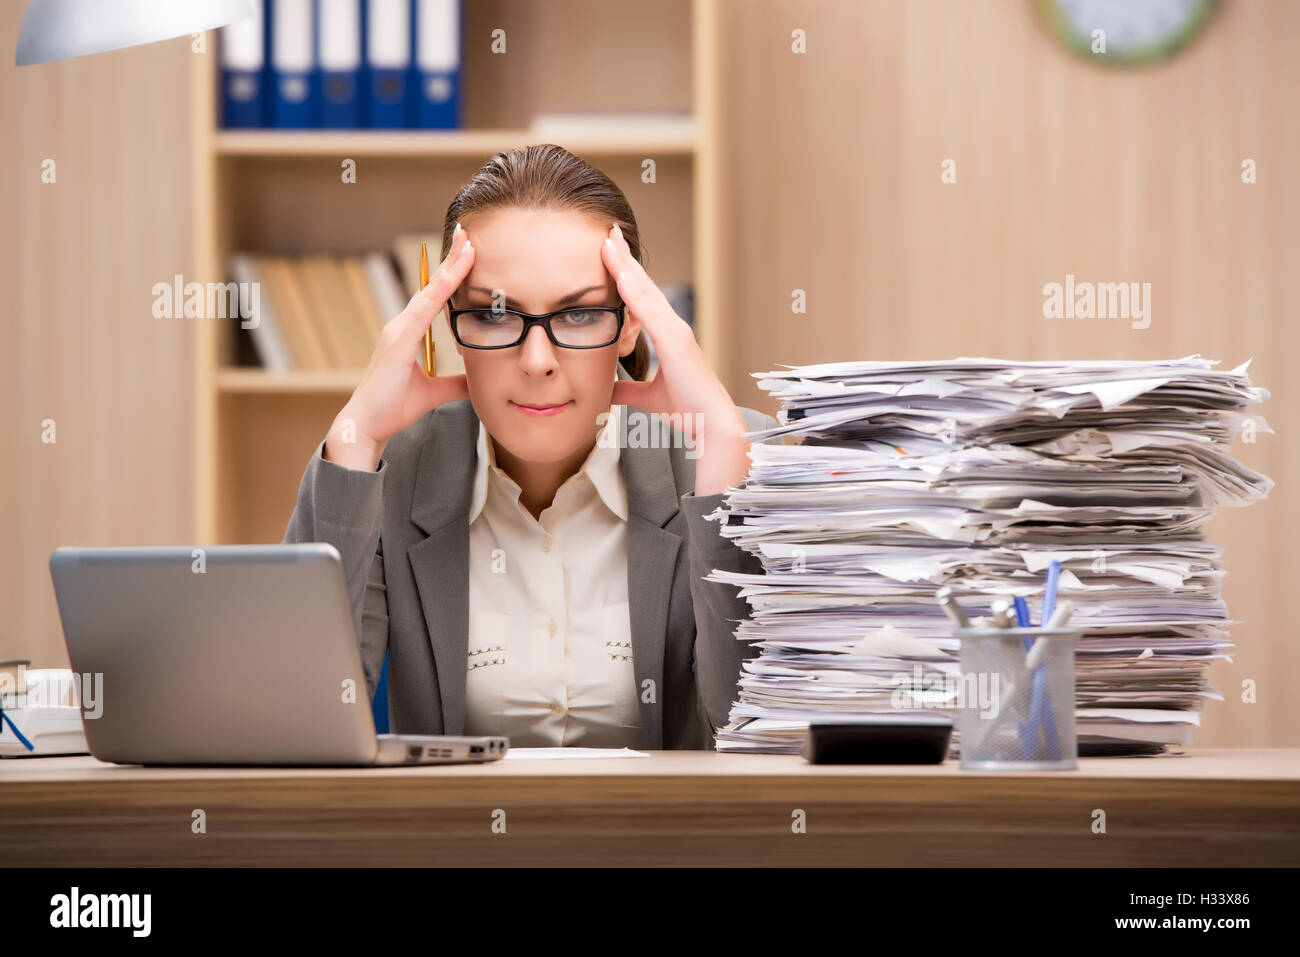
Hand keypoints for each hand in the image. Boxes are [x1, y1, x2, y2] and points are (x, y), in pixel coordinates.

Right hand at [325, 224, 474, 469]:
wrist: (367, 425)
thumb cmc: (393, 408)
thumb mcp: (434, 393)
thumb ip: (456, 383)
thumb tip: (478, 380)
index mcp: (408, 333)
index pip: (434, 296)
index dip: (450, 273)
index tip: (466, 250)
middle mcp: (401, 326)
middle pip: (431, 285)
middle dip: (450, 259)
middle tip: (468, 233)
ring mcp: (398, 331)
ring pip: (429, 291)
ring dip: (449, 267)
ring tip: (467, 244)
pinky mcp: (398, 341)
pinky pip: (423, 310)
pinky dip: (439, 291)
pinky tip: (454, 275)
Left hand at [600, 223, 750, 494]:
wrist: (712, 427)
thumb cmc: (688, 412)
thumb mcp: (648, 397)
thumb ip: (628, 389)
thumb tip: (607, 388)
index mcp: (669, 337)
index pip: (642, 298)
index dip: (626, 274)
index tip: (610, 252)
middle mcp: (674, 328)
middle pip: (644, 286)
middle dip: (626, 259)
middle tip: (609, 232)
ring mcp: (677, 332)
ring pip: (646, 291)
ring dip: (626, 266)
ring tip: (610, 241)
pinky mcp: (676, 342)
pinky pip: (651, 312)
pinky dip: (635, 291)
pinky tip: (620, 274)